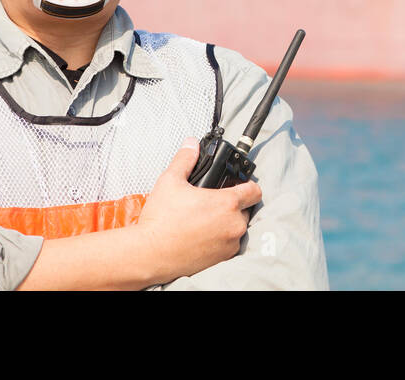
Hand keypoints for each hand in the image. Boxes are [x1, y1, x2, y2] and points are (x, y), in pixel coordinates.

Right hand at [135, 137, 262, 282]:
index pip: (254, 190)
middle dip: (234, 205)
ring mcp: (230, 244)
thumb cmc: (161, 221)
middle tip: (214, 202)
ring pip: (237, 228)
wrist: (149, 254)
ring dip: (228, 223)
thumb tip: (191, 144)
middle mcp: (234, 224)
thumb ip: (185, 159)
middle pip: (246, 209)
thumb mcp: (170, 181)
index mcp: (227, 203)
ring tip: (206, 219)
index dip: (247, 185)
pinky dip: (221, 239)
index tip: (238, 185)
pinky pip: (229, 245)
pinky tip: (203, 235)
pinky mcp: (222, 259)